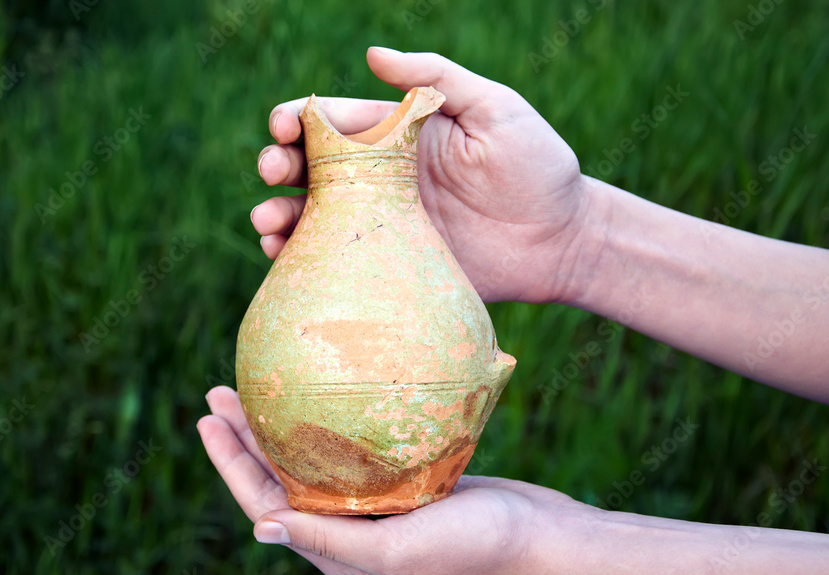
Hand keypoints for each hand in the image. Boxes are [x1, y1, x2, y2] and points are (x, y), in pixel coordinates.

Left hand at [198, 386, 579, 574]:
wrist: (544, 539)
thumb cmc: (476, 547)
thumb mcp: (398, 550)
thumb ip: (331, 540)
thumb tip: (258, 528)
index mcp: (340, 550)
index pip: (266, 503)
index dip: (230, 464)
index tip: (206, 418)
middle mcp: (352, 530)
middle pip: (281, 479)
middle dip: (246, 438)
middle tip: (219, 391)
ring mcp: (380, 507)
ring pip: (313, 463)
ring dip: (282, 428)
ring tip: (257, 387)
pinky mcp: (408, 484)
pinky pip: (354, 453)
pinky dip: (330, 426)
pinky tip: (327, 399)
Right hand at [250, 47, 593, 303]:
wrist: (563, 239)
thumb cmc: (536, 165)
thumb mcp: (494, 108)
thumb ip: (436, 79)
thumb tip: (373, 54)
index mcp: (397, 136)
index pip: (333, 122)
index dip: (297, 121)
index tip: (282, 127)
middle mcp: (381, 180)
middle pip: (310, 169)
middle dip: (278, 166)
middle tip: (270, 172)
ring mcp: (382, 226)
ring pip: (313, 218)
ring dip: (279, 216)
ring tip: (266, 221)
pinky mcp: (391, 267)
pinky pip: (337, 264)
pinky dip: (303, 261)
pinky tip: (284, 258)